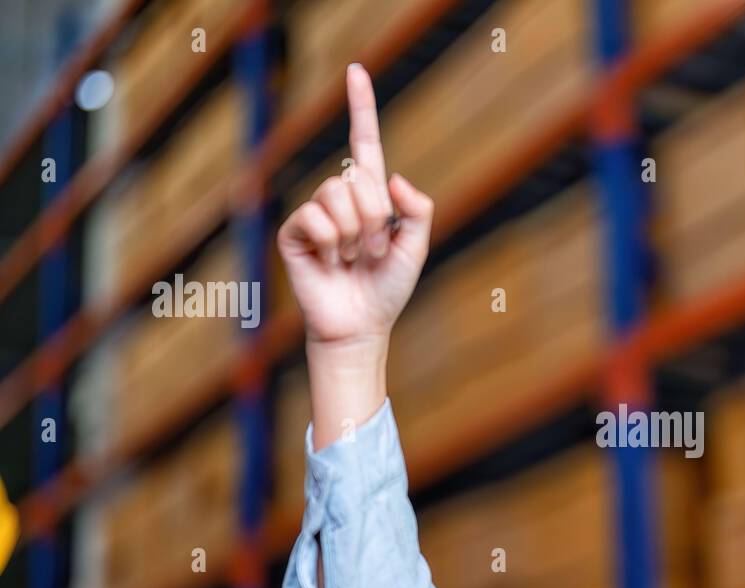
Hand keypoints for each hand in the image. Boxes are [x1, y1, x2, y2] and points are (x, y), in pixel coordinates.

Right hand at [277, 63, 434, 349]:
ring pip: (336, 194)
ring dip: (353, 232)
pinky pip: (314, 216)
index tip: (356, 71)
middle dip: (375, 218)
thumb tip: (393, 177)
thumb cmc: (387, 289)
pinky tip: (329, 261)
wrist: (361, 326)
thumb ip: (417, 210)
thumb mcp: (415, 248)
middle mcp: (341, 199)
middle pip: (358, 178)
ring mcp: (315, 213)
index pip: (364, 143)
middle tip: (372, 251)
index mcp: (371, 197)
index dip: (361, 108)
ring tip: (351, 258)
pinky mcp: (294, 232)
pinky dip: (330, 241)